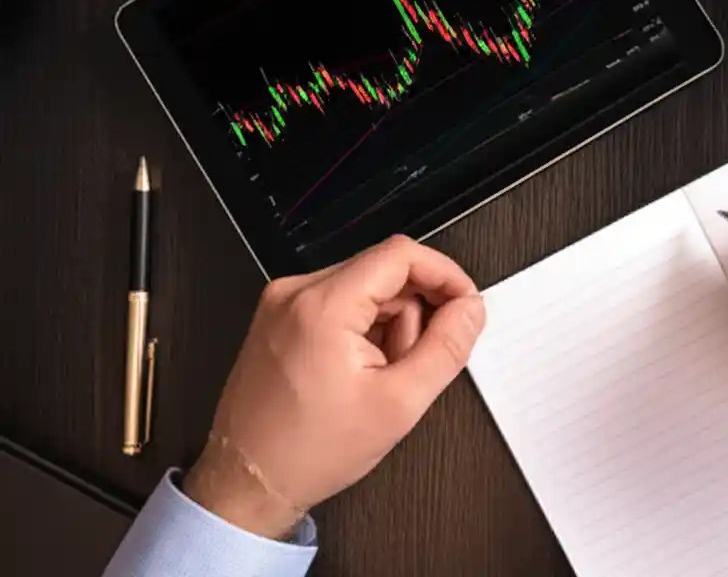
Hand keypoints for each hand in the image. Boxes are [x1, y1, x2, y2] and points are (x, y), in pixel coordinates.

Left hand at [184, 235, 485, 538]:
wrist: (248, 481)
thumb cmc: (309, 451)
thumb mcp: (399, 403)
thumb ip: (447, 348)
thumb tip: (470, 309)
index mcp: (322, 306)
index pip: (401, 254)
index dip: (444, 274)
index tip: (464, 303)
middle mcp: (295, 292)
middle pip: (384, 272)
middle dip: (413, 313)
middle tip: (411, 364)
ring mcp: (282, 303)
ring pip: (364, 288)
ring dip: (387, 325)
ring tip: (376, 377)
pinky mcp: (278, 317)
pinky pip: (339, 303)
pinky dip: (362, 330)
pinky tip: (356, 373)